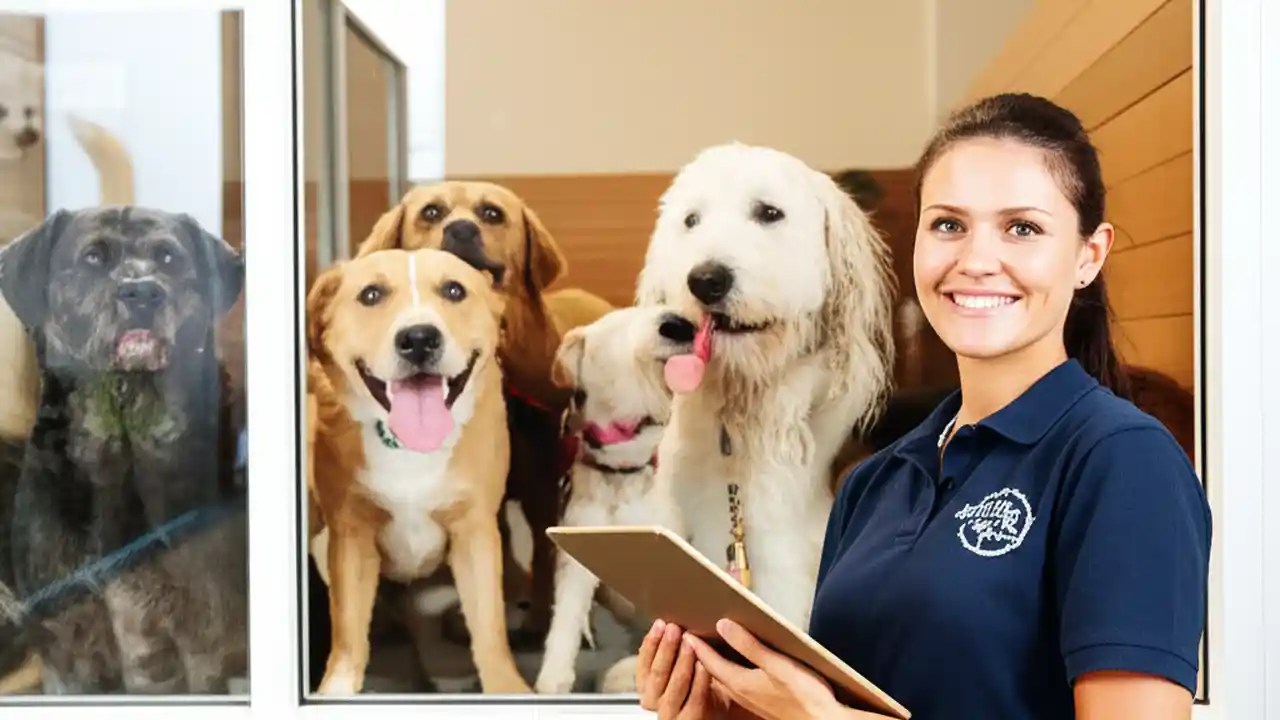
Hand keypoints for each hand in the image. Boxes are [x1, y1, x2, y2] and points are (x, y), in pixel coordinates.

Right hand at [636, 619, 735, 718]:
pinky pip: (695, 699)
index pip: (642, 663)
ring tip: (690, 643)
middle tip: (675, 629)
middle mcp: (652, 701)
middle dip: (666, 649)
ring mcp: (669, 713)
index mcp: (645, 685)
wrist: (712, 713)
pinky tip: (704, 665)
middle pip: (657, 673)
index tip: (660, 624)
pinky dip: (699, 681)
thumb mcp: (676, 667)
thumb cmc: (693, 687)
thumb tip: (669, 622)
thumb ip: (668, 652)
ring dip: (682, 662)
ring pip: (674, 685)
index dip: (651, 643)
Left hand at [685, 619, 888, 719]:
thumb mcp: (776, 664)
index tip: (683, 630)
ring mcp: (750, 700)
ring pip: (722, 678)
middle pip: (712, 671)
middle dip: (699, 654)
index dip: (696, 645)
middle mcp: (740, 693)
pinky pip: (734, 683)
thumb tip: (723, 625)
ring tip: (706, 646)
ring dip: (712, 662)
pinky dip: (726, 670)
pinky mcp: (761, 702)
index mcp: (740, 682)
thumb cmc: (804, 695)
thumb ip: (748, 645)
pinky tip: (734, 664)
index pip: (709, 661)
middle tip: (688, 635)